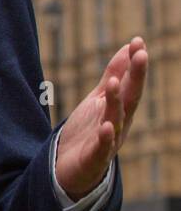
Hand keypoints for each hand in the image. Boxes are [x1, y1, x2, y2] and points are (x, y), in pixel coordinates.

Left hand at [55, 36, 147, 199]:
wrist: (69, 169)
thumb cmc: (88, 131)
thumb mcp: (100, 99)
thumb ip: (114, 75)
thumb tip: (128, 48)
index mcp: (122, 110)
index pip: (132, 83)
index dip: (135, 63)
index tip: (138, 41)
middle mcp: (119, 124)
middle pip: (130, 99)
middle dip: (136, 77)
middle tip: (140, 53)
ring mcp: (108, 142)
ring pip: (115, 120)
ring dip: (116, 102)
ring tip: (115, 82)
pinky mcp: (94, 159)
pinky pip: (102, 149)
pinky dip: (105, 139)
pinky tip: (106, 127)